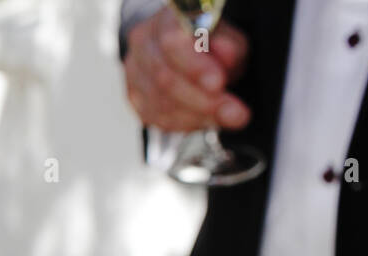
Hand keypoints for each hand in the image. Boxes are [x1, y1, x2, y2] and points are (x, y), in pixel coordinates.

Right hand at [124, 7, 250, 131]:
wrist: (185, 48)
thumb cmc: (209, 39)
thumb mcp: (228, 36)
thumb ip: (230, 46)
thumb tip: (226, 59)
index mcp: (166, 19)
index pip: (172, 43)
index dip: (194, 67)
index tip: (218, 84)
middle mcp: (143, 43)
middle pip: (164, 79)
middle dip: (202, 100)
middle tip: (233, 112)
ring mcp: (134, 72)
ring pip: (160, 104)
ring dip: (197, 115)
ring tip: (225, 116)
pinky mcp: (134, 97)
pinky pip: (156, 118)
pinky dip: (185, 123)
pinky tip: (204, 119)